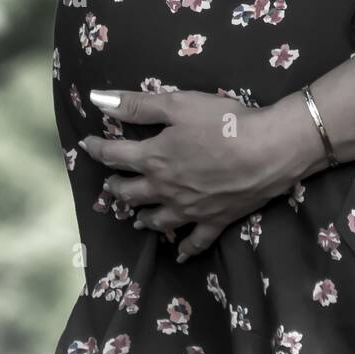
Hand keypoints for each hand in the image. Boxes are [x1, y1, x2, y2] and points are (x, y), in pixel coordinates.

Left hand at [79, 88, 296, 261]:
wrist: (266, 152)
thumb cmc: (223, 122)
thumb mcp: (179, 104)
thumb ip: (139, 105)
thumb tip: (98, 100)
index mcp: (154, 159)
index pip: (116, 155)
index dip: (98, 148)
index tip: (88, 144)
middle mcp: (165, 189)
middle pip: (131, 192)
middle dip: (116, 187)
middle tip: (110, 184)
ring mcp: (189, 209)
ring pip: (157, 220)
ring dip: (142, 217)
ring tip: (135, 217)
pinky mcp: (214, 221)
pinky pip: (195, 241)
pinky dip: (185, 247)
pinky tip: (180, 253)